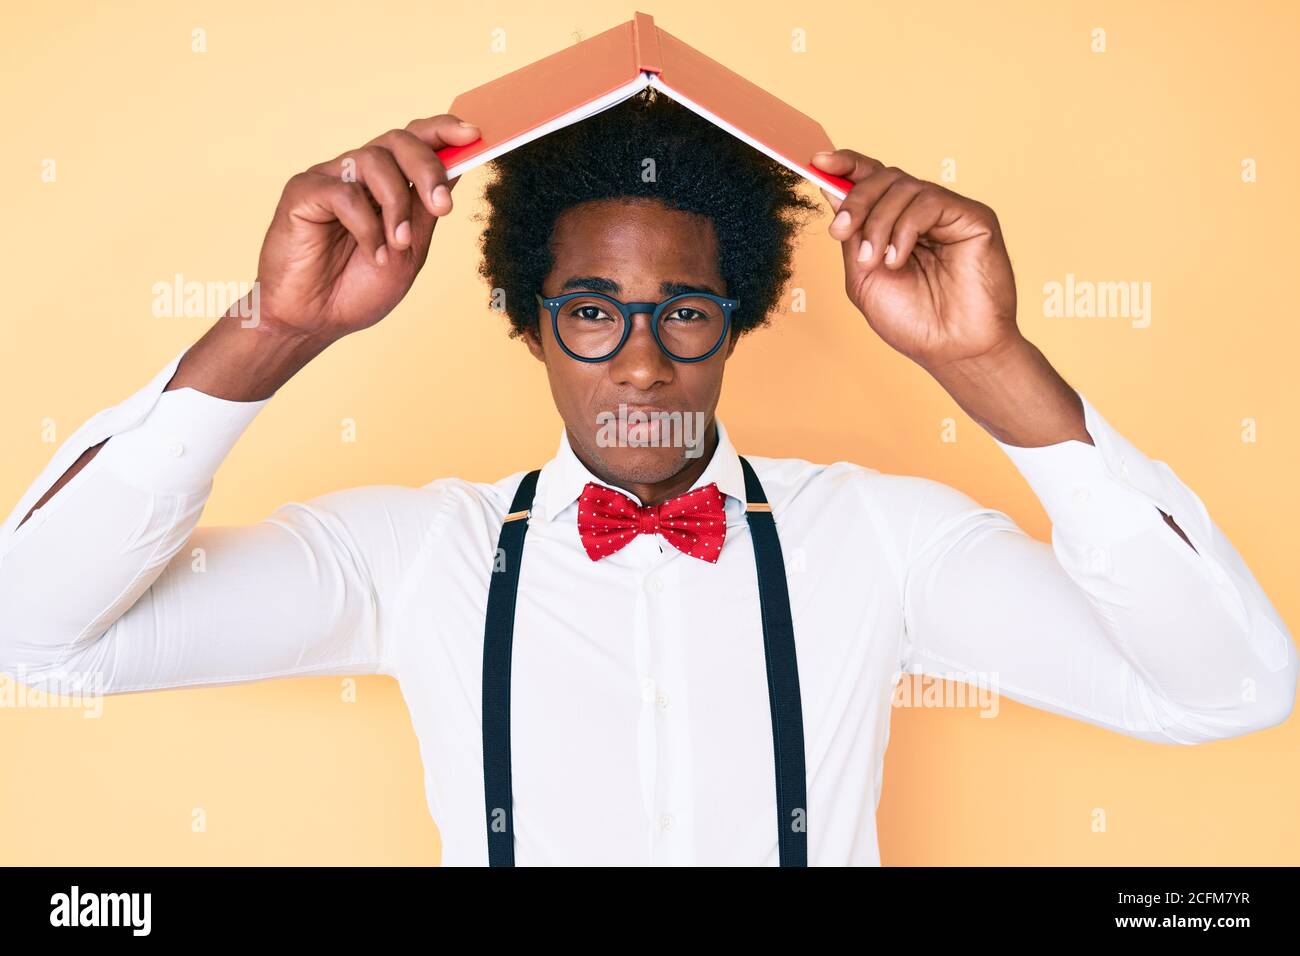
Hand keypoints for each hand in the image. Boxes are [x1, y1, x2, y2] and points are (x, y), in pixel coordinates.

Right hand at [254, 114, 480, 342]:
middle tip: (442, 206)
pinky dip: (366, 225)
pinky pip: (343, 192)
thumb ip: (427, 210)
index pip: (415, 140)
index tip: (474, 135)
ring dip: (396, 205)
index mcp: (387, 184)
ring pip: (374, 160)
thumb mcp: (411, 250)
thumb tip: (458, 167)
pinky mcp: (302, 191)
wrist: (315, 320)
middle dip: (429, 169)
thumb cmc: (358, 288)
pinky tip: (371, 252)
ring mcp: (329, 179)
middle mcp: (358, 174)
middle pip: (399, 140)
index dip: (444, 130)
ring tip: (398, 244)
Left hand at [811, 150, 1019, 371]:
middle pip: (883, 177)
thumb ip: (851, 234)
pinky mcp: (973, 217)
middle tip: (840, 232)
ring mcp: (948, 213)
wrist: (951, 350)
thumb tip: (830, 188)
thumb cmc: (911, 321)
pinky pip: (929, 201)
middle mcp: (921, 213)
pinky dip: (904, 228)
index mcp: (895, 223)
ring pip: (903, 187)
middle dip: (856, 201)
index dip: (846, 164)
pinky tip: (898, 259)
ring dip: (878, 223)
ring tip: (876, 261)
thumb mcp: (863, 276)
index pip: (871, 179)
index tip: (818, 162)